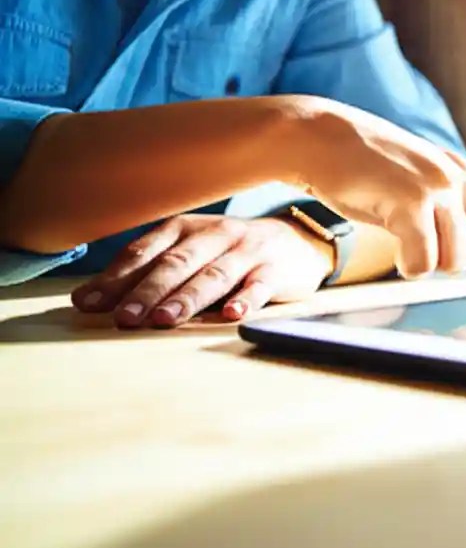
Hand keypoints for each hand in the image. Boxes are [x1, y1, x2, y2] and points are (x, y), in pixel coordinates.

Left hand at [71, 215, 333, 327]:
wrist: (298, 242)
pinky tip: (232, 314)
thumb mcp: (188, 252)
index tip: (90, 304)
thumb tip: (86, 299)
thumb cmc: (230, 252)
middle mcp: (215, 234)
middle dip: (149, 291)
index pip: (146, 252)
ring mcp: (247, 251)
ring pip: (214, 275)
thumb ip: (143, 273)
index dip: (117, 278)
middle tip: (125, 318)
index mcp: (185, 228)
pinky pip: (260, 286)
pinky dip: (246, 299)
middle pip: (177, 263)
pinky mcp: (276, 270)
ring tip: (165, 319)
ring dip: (188, 298)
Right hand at [290, 97, 465, 287]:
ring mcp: (442, 188)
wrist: (322, 138)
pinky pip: (422, 262)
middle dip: (447, 258)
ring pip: (450, 263)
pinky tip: (386, 235)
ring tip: (391, 223)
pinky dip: (405, 263)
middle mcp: (465, 183)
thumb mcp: (424, 198)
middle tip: (409, 231)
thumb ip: (464, 223)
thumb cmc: (371, 174)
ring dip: (418, 258)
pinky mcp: (413, 199)